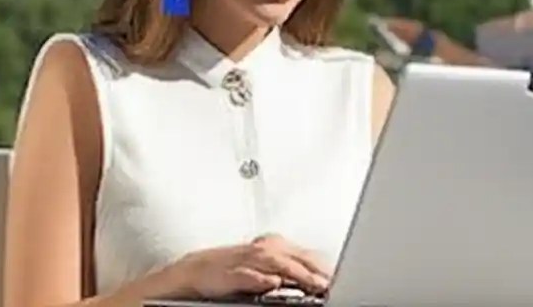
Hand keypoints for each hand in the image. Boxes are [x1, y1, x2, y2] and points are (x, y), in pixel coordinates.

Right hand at [160, 233, 331, 297]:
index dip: (325, 268)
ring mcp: (247, 259)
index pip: (308, 256)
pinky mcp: (228, 273)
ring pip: (278, 264)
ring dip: (298, 274)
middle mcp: (264, 249)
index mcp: (275, 247)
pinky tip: (272, 283)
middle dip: (317, 271)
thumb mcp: (265, 267)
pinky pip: (247, 274)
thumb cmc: (231, 270)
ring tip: (315, 285)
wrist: (191, 273)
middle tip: (332, 283)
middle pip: (298, 258)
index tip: (341, 279)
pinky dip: (261, 278)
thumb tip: (319, 279)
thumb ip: (291, 271)